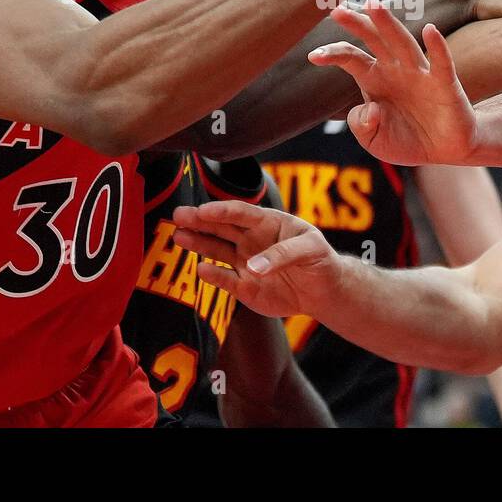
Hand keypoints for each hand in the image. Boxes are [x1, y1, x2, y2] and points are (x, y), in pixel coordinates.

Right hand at [172, 202, 341, 317]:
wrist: (322, 291)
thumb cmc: (319, 260)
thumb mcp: (310, 249)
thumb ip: (283, 255)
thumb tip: (252, 267)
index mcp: (267, 223)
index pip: (241, 213)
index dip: (222, 211)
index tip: (203, 210)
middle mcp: (251, 239)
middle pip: (221, 227)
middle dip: (200, 221)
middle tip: (178, 215)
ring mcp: (244, 262)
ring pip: (216, 250)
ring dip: (198, 243)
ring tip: (179, 236)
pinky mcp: (243, 287)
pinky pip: (224, 279)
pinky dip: (212, 275)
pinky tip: (201, 269)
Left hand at [309, 0, 479, 165]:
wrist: (444, 151)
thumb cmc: (407, 140)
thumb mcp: (373, 140)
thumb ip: (361, 125)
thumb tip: (372, 109)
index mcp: (374, 79)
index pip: (351, 59)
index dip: (333, 54)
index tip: (313, 56)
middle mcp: (395, 70)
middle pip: (374, 40)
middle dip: (357, 24)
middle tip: (337, 10)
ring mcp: (420, 74)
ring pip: (402, 42)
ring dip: (387, 23)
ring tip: (372, 5)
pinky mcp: (444, 84)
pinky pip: (441, 63)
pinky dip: (436, 46)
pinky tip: (429, 30)